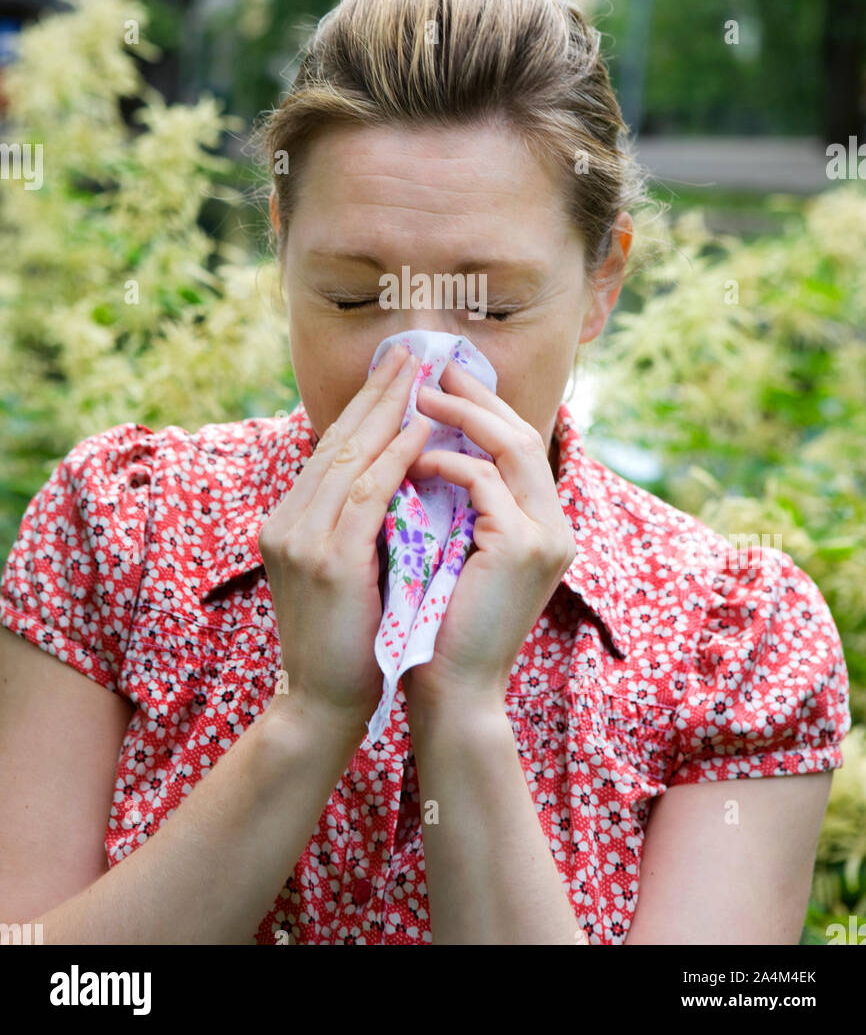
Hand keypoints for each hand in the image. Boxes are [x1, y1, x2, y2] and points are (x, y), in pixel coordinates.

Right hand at [257, 341, 430, 733]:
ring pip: (350, 456)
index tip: (394, 372)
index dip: (363, 406)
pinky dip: (395, 457)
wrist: (321, 703)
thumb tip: (398, 474)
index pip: (330, 449)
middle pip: (337, 440)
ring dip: (389, 410)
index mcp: (288, 520)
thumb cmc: (347, 640)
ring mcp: (302, 538)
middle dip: (376, 392)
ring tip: (421, 375)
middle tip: (409, 351)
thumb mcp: (344, 569)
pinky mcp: (328, 559)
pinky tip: (422, 431)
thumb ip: (357, 522)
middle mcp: (286, 520)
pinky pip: (368, 493)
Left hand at [401, 361, 575, 716]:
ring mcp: (547, 535)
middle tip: (431, 367)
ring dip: (461, 416)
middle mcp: (555, 525)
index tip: (442, 378)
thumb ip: (453, 503)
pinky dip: (447, 463)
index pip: (517, 445)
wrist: (450, 691)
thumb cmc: (437, 624)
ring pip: (511, 446)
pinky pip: (485, 482)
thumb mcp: (451, 550)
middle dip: (475, 395)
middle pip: (522, 433)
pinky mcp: (523, 547)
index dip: (482, 406)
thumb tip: (420, 444)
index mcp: (541, 524)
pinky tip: (412, 459)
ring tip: (417, 397)